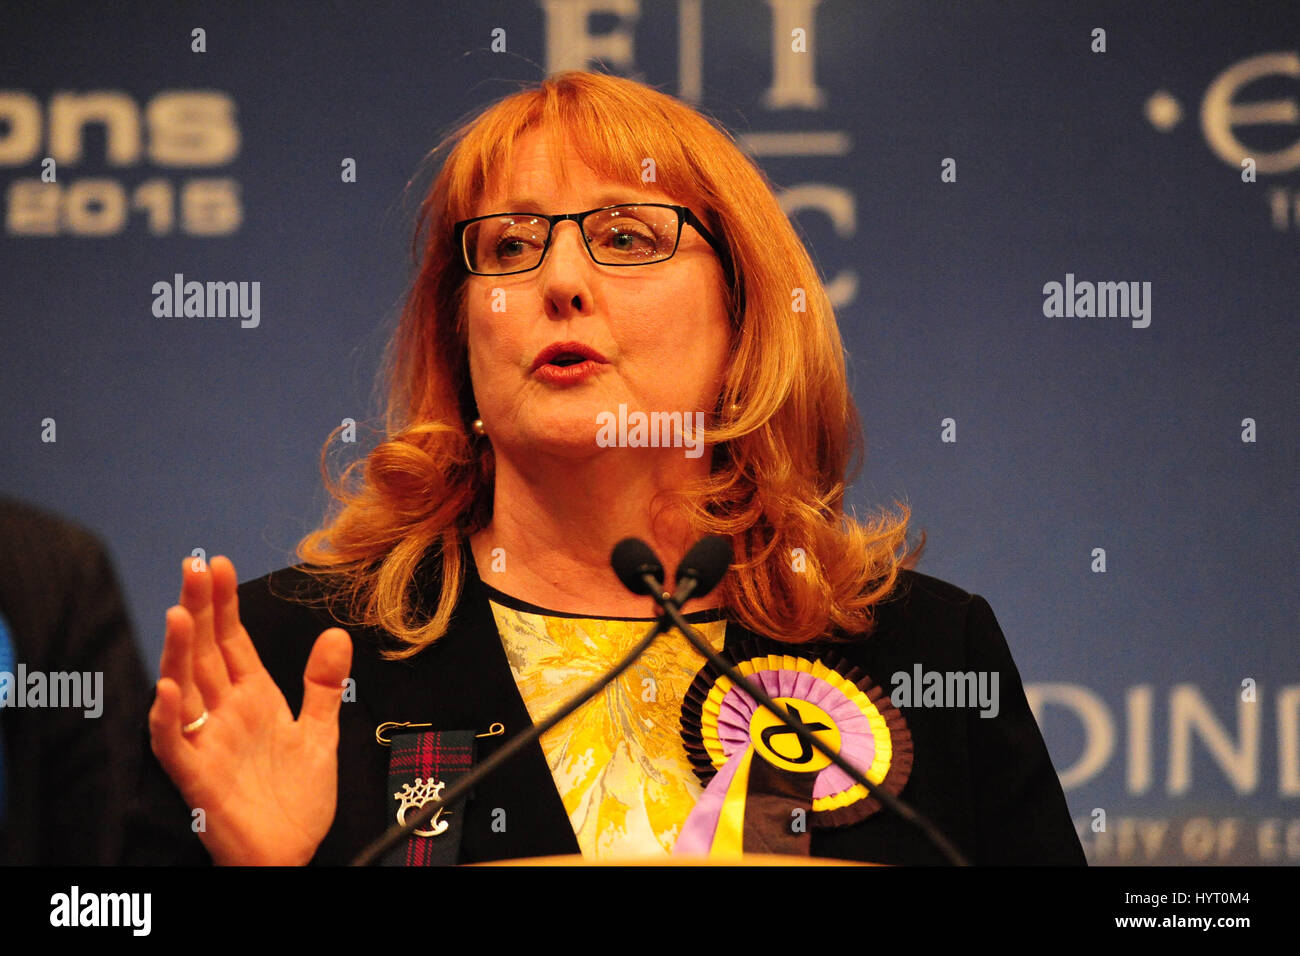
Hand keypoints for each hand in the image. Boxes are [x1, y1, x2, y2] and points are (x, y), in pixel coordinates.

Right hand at [148, 555, 351, 864]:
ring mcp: (207, 743)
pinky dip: (169, 718)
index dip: (224, 604)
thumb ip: (323, 685)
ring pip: (185, 689)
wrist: (290, 855)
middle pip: (206, 653)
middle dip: (200, 610)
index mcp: (253, 698)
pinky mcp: (196, 777)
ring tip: (181, 613)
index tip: (217, 564)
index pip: (232, 642)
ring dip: (180, 653)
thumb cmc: (296, 800)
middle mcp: (225, 714)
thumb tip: (336, 634)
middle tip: (193, 567)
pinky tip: (170, 691)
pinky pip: (174, 745)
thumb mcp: (320, 733)